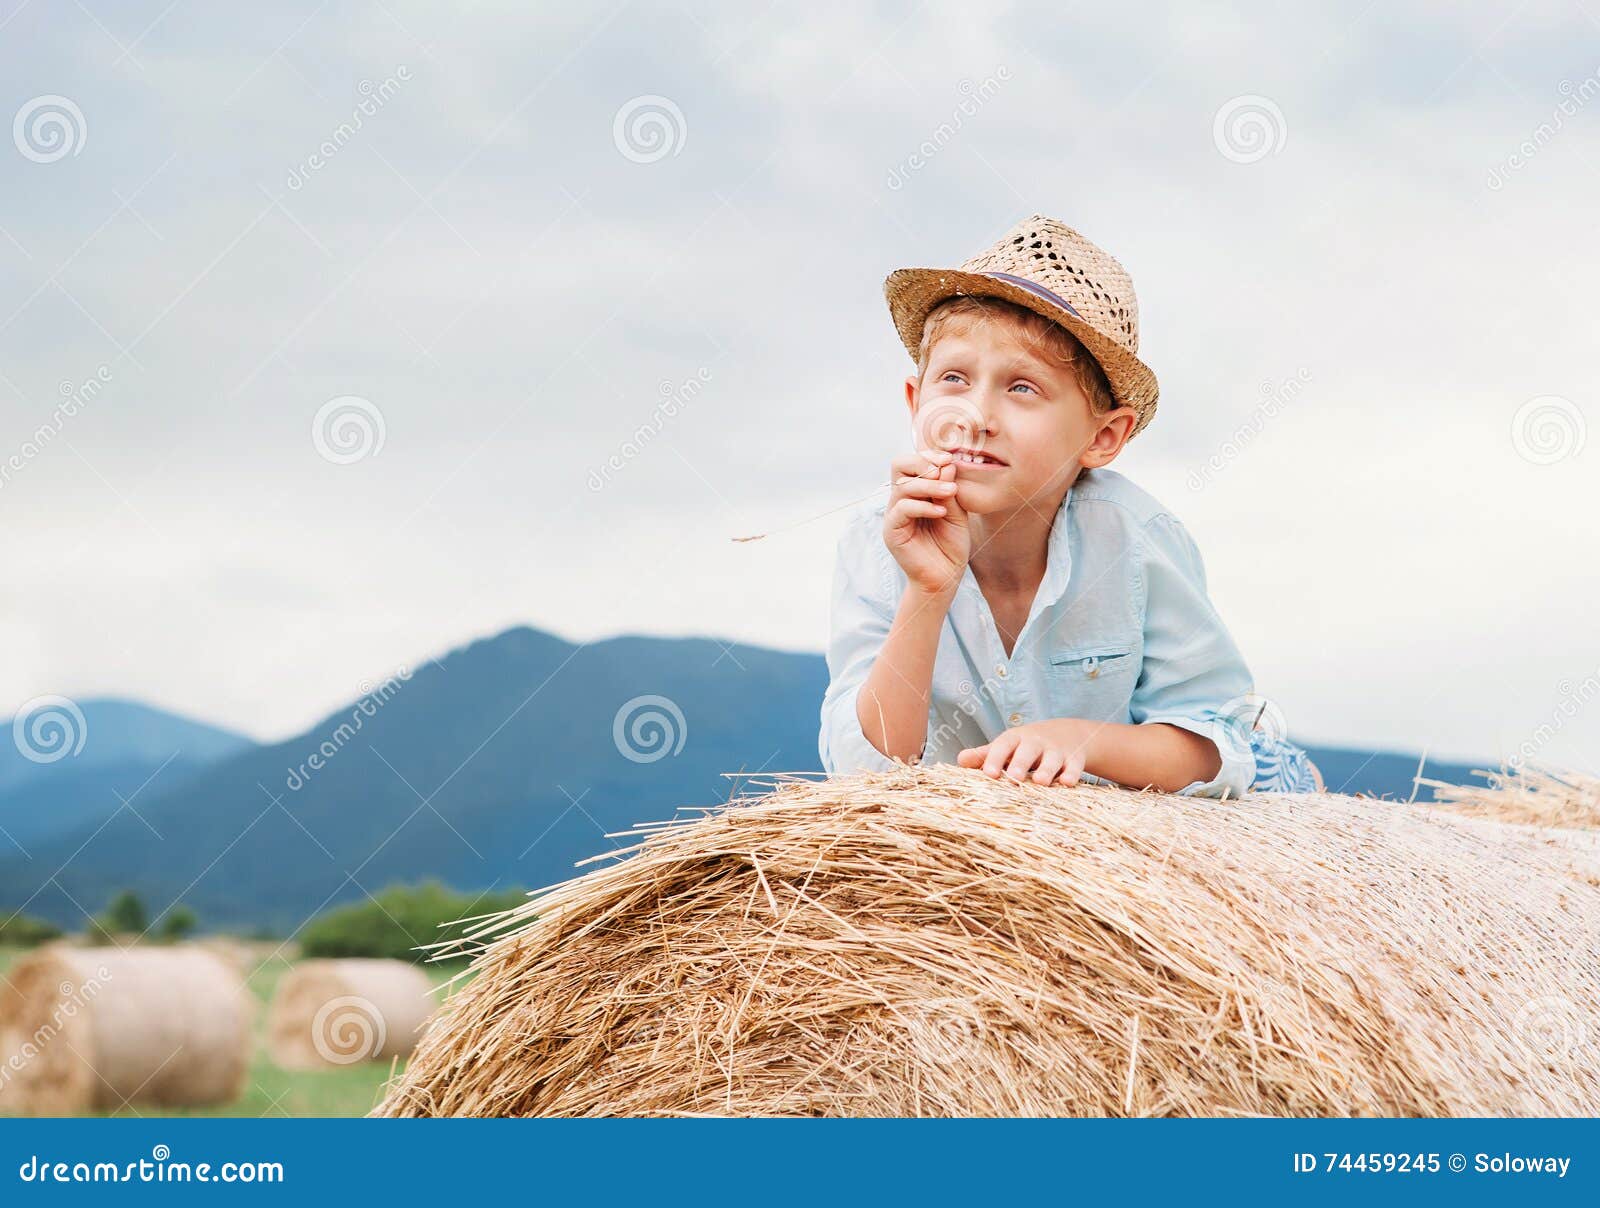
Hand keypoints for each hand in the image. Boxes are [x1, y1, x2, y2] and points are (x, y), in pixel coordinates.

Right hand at [883, 449, 968, 597]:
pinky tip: (941, 511)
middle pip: (899, 465)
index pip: (913, 462)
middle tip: (944, 469)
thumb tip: (947, 463)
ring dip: (929, 485)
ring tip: (950, 492)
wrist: (945, 576)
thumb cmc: (951, 545)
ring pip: (903, 486)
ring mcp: (894, 515)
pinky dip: (923, 506)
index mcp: (916, 493)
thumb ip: (950, 490)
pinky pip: (902, 508)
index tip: (949, 459)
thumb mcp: (956, 512)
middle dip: (922, 463)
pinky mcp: (892, 531)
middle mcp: (901, 500)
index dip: (929, 456)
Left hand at [957, 718, 1098, 785]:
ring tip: (1040, 782)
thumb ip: (985, 755)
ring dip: (1047, 770)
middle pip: (1028, 751)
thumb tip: (959, 760)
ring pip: (1053, 759)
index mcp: (1015, 739)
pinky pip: (1074, 766)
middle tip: (1014, 778)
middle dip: (1021, 763)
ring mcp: (1057, 750)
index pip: (1003, 746)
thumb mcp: (1007, 746)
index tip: (988, 774)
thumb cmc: (1027, 745)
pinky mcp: (1075, 758)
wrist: (1068, 733)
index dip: (995, 758)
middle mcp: (1036, 742)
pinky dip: (1072, 774)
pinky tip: (1067, 783)